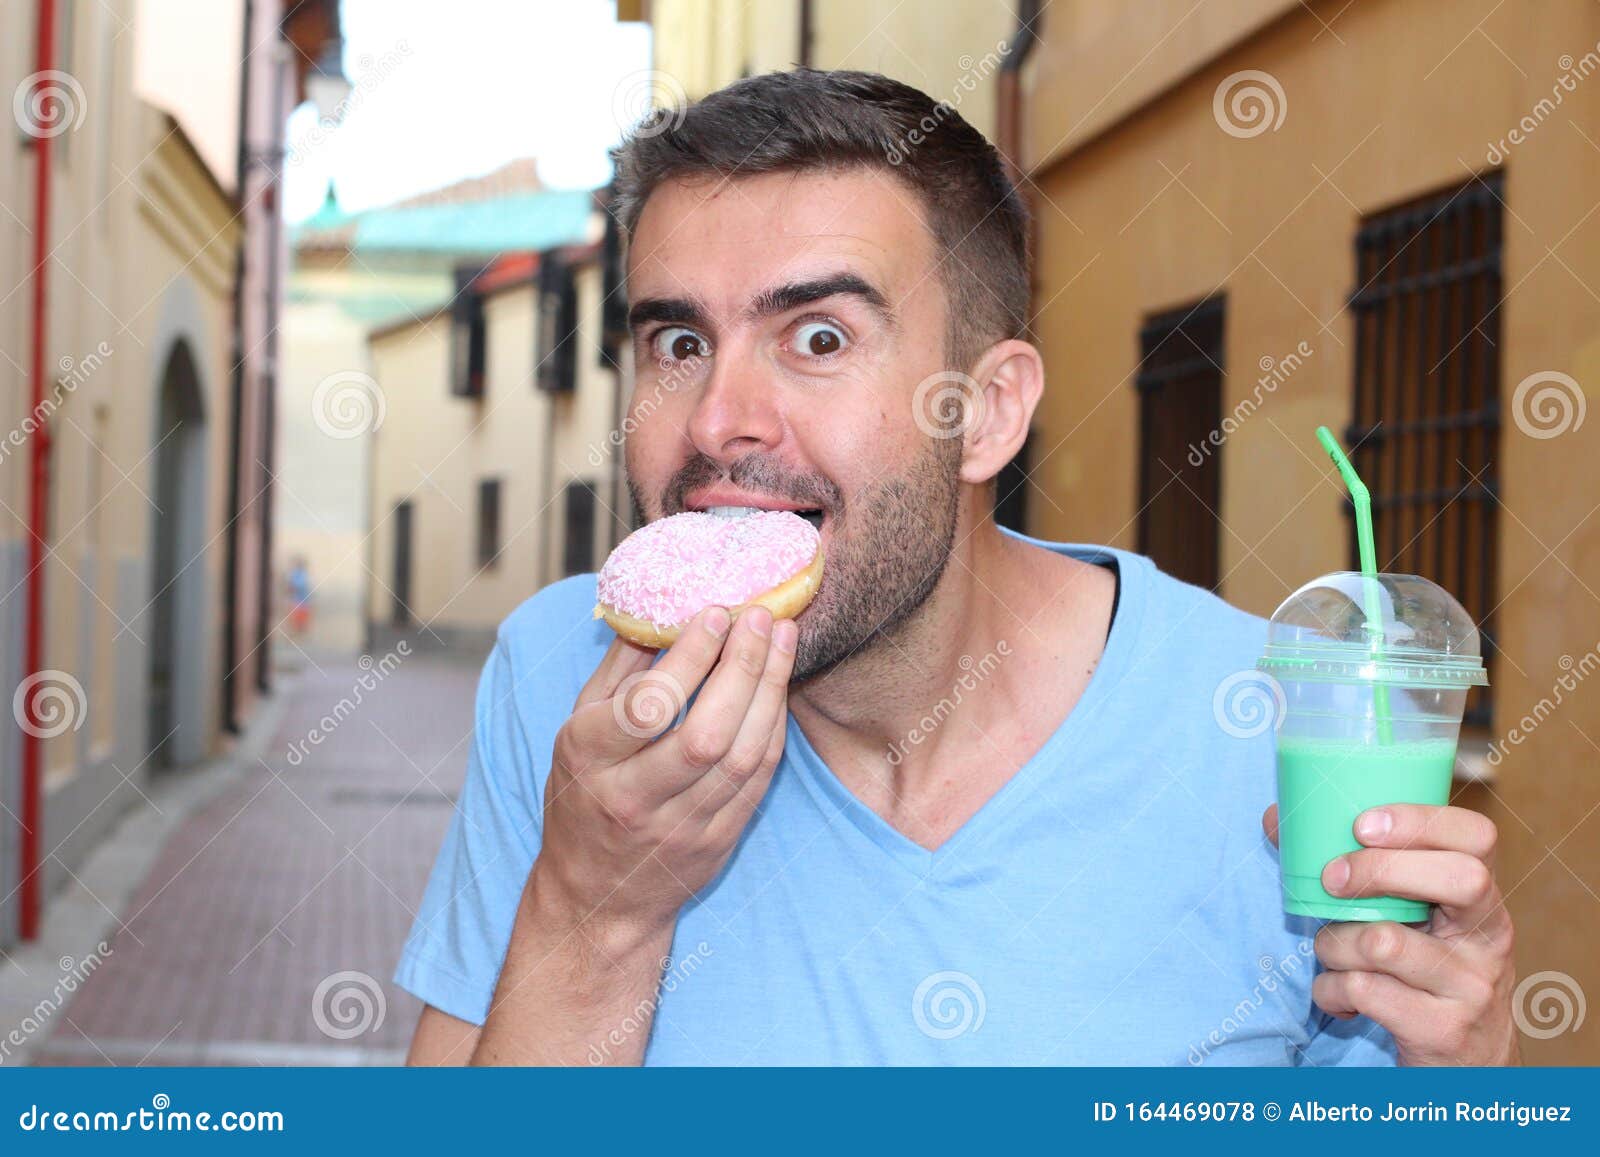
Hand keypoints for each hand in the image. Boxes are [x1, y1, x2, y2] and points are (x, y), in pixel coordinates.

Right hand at [533, 605, 796, 942]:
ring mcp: (680, 826)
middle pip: (706, 734)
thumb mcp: (578, 729)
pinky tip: (779, 687)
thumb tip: (665, 609)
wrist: (598, 897)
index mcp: (589, 760)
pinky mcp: (717, 842)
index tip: (717, 613)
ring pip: (742, 757)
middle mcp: (633, 798)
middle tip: (762, 617)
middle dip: (742, 667)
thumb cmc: (583, 794)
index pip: (648, 707)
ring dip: (770, 691)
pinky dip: (773, 727)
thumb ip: (620, 671)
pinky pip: (758, 779)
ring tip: (783, 639)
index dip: (690, 658)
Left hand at [1263, 803, 1520, 1065]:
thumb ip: (1359, 873)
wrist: (1468, 1071)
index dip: (1420, 820)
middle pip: (1458, 878)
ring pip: (1385, 941)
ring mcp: (1472, 987)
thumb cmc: (1419, 978)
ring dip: (1334, 944)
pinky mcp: (1443, 1030)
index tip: (1362, 824)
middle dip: (1378, 870)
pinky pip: (1364, 991)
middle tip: (1332, 881)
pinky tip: (1338, 997)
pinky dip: (1330, 990)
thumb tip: (1275, 819)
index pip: (1477, 838)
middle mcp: (1489, 939)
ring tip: (1333, 955)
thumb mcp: (1410, 923)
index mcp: (1480, 900)